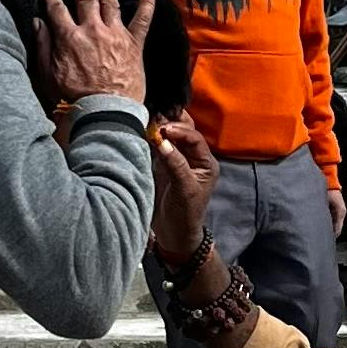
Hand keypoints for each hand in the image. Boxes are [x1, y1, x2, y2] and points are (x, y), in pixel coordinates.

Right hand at [36, 0, 151, 109]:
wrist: (104, 112)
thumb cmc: (74, 98)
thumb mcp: (47, 74)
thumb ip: (43, 46)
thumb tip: (38, 23)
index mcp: (69, 37)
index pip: (56, 8)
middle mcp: (92, 29)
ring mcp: (115, 35)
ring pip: (111, 2)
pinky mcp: (134, 45)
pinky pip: (142, 20)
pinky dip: (147, 4)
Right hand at [147, 113, 217, 260]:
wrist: (173, 234)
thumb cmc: (185, 214)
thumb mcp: (184, 190)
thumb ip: (176, 165)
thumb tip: (163, 142)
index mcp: (205, 162)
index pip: (194, 137)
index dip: (180, 130)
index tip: (164, 129)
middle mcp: (192, 157)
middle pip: (183, 131)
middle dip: (171, 121)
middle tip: (154, 113)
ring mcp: (176, 159)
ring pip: (169, 136)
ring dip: (159, 126)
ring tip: (146, 117)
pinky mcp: (161, 165)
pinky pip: (157, 145)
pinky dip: (150, 137)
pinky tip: (141, 129)